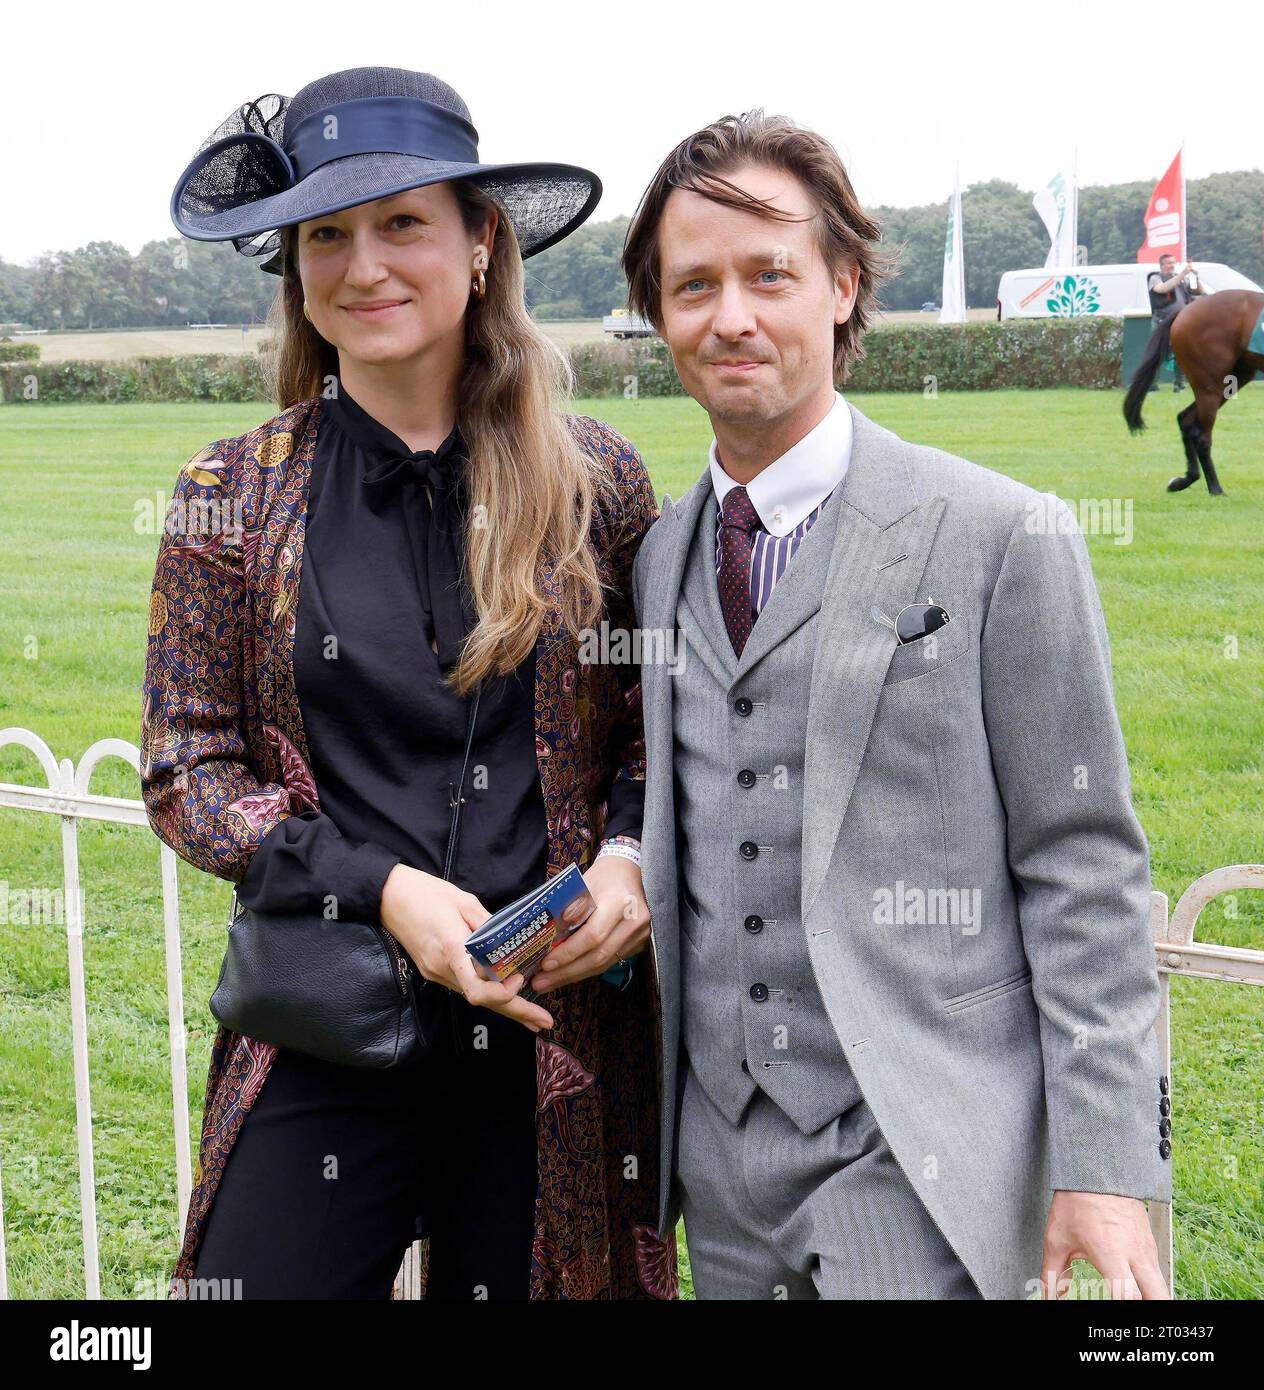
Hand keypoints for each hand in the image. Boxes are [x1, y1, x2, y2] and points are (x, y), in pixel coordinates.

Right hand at [379, 863, 552, 1032]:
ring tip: (532, 1015)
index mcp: (452, 948)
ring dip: (505, 1007)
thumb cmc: (425, 892)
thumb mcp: (463, 900)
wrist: (387, 896)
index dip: (502, 993)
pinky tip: (504, 993)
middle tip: (545, 1022)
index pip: (478, 990)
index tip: (520, 979)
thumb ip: (487, 923)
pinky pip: (465, 987)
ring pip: (475, 997)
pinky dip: (487, 993)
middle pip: (483, 1002)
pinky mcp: (433, 970)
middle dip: (516, 1013)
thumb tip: (510, 940)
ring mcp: (436, 972)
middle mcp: (443, 968)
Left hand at [532, 854, 650, 990]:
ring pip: (604, 963)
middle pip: (598, 956)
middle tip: (540, 982)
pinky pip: (610, 961)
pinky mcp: (639, 944)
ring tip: (549, 982)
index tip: (545, 964)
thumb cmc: (603, 877)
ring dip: (574, 975)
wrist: (630, 872)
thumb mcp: (582, 886)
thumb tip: (544, 942)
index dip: (569, 953)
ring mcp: (640, 935)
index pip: (593, 935)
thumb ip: (568, 912)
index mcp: (619, 902)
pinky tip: (568, 974)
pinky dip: (587, 969)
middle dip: (567, 972)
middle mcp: (634, 921)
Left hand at [1040, 1191, 1169, 1298]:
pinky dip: (1151, 1284)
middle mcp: (1134, 1253)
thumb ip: (1053, 1274)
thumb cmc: (1075, 1202)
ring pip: (1162, 1285)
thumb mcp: (1056, 1239)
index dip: (1122, 1309)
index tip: (1111, 1311)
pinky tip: (1136, 1286)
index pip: (1127, 1295)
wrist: (1096, 1170)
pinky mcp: (1151, 1243)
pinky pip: (1158, 1271)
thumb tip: (1049, 1296)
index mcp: (1110, 1253)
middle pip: (1158, 1296)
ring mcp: (1146, 1248)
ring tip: (1134, 1299)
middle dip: (1152, 1309)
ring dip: (1152, 1297)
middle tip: (1132, 1311)